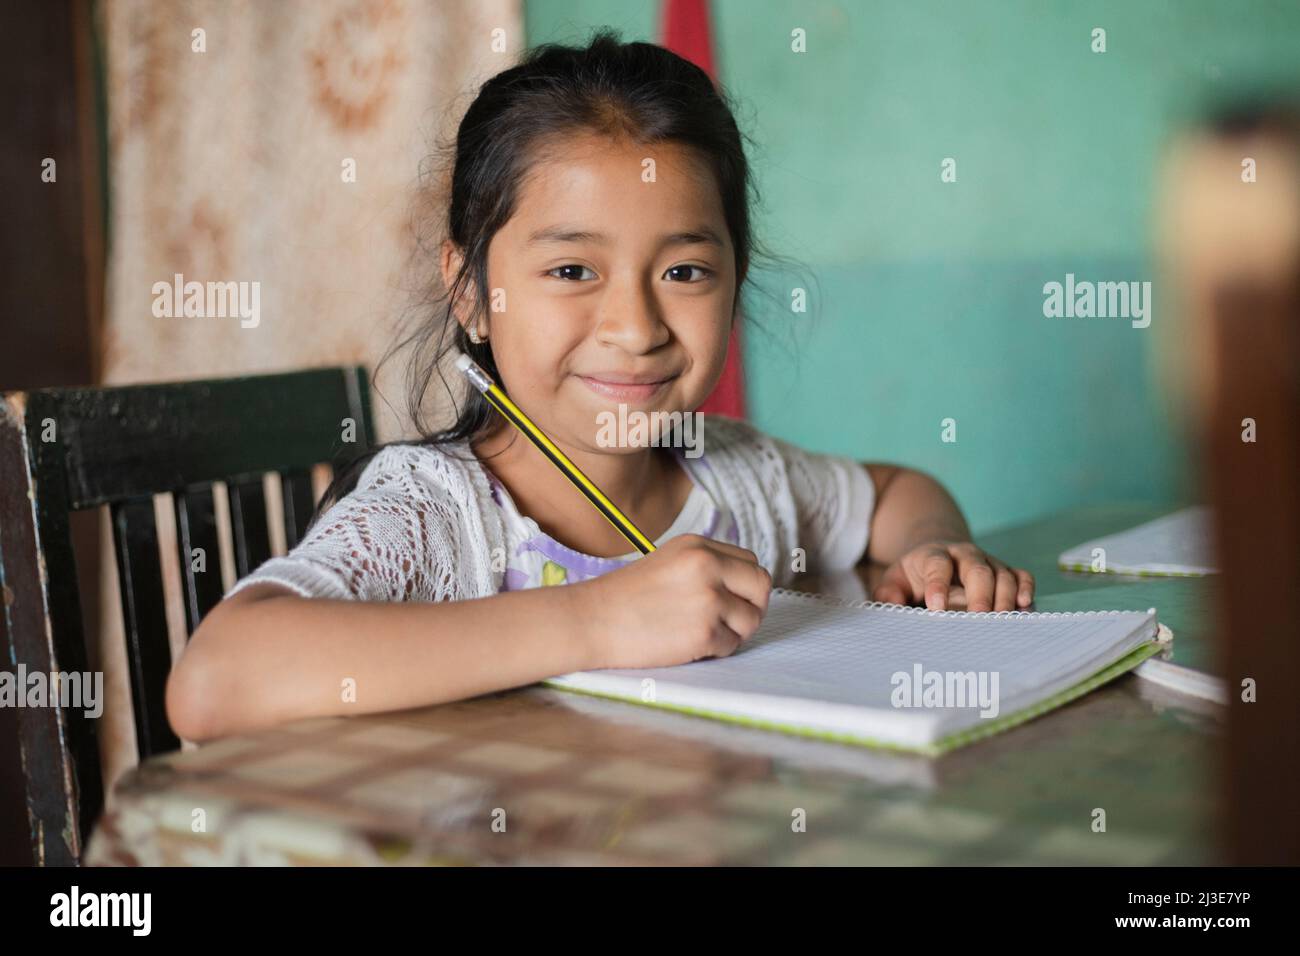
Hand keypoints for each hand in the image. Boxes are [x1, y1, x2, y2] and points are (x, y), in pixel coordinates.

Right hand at [570, 534, 772, 668]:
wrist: (590, 621)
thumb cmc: (624, 597)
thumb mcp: (668, 562)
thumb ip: (706, 567)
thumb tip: (744, 587)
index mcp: (697, 546)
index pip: (749, 562)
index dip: (743, 585)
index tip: (730, 599)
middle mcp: (707, 566)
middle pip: (760, 586)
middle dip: (751, 606)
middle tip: (730, 620)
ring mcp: (708, 599)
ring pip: (751, 619)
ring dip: (734, 632)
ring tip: (703, 633)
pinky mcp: (703, 632)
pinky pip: (731, 645)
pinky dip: (715, 650)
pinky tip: (688, 644)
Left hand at [871, 541, 1033, 611]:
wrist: (940, 554)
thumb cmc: (915, 575)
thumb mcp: (895, 579)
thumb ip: (889, 593)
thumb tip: (892, 607)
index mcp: (934, 555)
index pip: (937, 565)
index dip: (937, 585)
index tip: (936, 608)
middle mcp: (965, 555)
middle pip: (977, 569)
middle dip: (979, 594)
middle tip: (978, 618)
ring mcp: (988, 562)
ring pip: (1002, 574)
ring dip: (1004, 597)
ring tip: (1000, 621)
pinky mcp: (1005, 571)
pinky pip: (1021, 575)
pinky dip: (1025, 588)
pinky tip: (1023, 606)